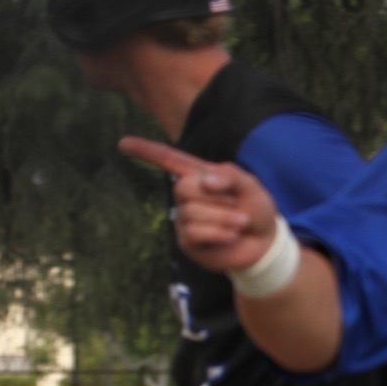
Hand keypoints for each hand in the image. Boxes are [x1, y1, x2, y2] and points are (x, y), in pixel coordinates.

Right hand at [119, 137, 284, 273]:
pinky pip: (195, 232)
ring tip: (240, 223)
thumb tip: (203, 180)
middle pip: (184, 187)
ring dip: (224, 217)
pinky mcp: (187, 242)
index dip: (146, 151)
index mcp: (199, 175)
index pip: (168, 160)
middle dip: (216, 198)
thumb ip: (230, 177)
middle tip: (237, 206)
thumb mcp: (250, 185)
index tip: (122, 143)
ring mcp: (184, 220)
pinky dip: (218, 232)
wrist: (264, 242)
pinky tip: (231, 236)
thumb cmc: (255, 208)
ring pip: (192, 212)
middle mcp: (187, 196)